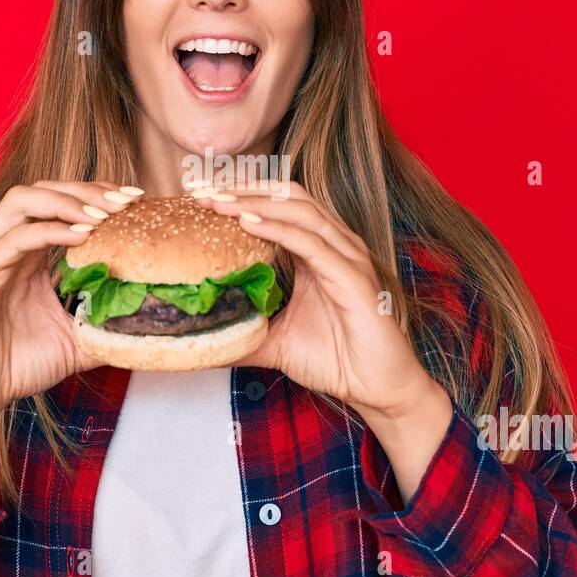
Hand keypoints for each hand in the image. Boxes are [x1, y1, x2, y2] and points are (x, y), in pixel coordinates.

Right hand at [0, 180, 142, 416]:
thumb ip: (108, 324)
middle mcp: (8, 244)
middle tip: (125, 202)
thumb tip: (151, 324)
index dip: (99, 195)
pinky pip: (13, 239)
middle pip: (45, 189)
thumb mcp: (78, 339)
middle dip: (88, 189)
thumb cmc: (20, 364)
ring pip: (23, 200)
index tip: (136, 200)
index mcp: (30, 253)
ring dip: (66, 200)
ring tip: (102, 215)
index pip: (62, 202)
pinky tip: (81, 236)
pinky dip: (49, 230)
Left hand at [192, 181, 443, 420]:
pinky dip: (279, 230)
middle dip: (243, 188)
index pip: (278, 205)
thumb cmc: (336, 359)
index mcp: (317, 250)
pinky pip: (312, 245)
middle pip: (287, 196)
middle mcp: (335, 245)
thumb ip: (241, 334)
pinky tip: (248, 223)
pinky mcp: (354, 278)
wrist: (377, 388)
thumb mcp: (275, 342)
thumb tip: (199, 339)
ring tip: (218, 200)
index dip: (240, 194)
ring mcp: (347, 258)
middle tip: (201, 188)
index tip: (199, 192)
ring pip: (300, 212)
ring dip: (255, 202)